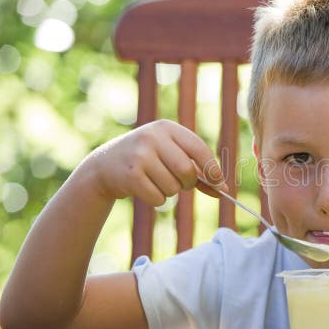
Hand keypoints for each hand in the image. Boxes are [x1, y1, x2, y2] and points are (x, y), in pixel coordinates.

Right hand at [85, 119, 227, 205]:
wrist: (104, 166)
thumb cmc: (147, 161)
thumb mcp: (170, 156)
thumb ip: (198, 170)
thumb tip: (224, 190)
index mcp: (167, 128)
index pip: (199, 149)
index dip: (212, 169)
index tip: (219, 183)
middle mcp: (152, 137)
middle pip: (187, 171)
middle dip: (188, 183)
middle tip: (179, 184)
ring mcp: (139, 155)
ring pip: (173, 187)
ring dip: (169, 192)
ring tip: (155, 181)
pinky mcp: (130, 175)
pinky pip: (158, 198)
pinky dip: (156, 199)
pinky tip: (144, 189)